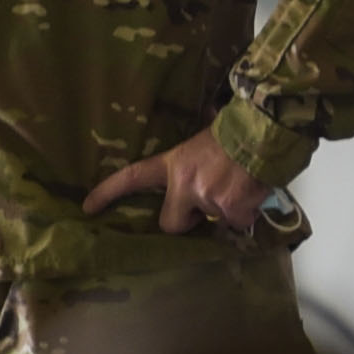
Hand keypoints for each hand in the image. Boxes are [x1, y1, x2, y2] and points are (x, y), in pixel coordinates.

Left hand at [87, 129, 277, 238]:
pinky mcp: (232, 210)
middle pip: (171, 224)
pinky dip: (246, 213)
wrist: (264, 130)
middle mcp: (185, 184)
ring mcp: (208, 199)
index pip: (134, 177)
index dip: (109, 192)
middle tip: (205, 205)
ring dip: (225, 211)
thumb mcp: (203, 141)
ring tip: (239, 186)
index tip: (89, 207)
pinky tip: (253, 193)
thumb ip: (193, 163)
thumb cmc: (236, 130)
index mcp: (174, 163)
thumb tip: (200, 171)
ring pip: (213, 223)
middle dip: (187, 220)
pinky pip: (238, 223)